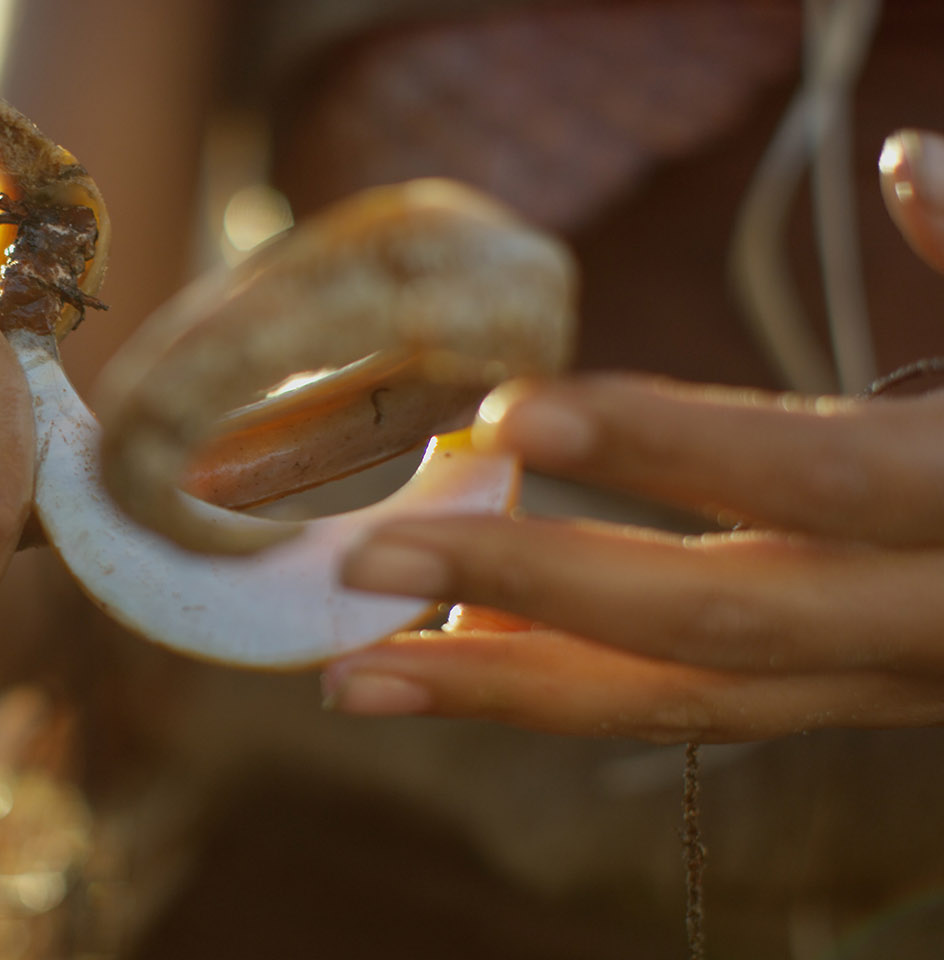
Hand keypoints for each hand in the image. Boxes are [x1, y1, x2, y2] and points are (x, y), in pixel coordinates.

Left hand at [321, 373, 943, 741]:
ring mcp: (882, 684)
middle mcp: (924, 618)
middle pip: (710, 616)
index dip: (665, 441)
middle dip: (530, 586)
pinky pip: (695, 715)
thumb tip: (909, 156)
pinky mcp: (849, 706)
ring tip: (356, 677)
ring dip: (510, 690)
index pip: (809, 473)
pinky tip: (458, 660)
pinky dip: (572, 692)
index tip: (514, 405)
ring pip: (685, 705)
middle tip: (368, 559)